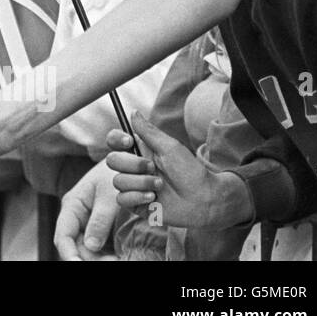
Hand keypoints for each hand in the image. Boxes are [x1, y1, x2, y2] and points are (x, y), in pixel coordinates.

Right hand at [54, 159, 119, 259]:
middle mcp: (77, 218)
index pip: (63, 236)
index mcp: (72, 206)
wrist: (130, 164)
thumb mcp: (109, 196)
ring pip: (89, 250)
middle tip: (113, 263)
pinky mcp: (102, 228)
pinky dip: (108, 255)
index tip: (78, 265)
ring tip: (118, 261)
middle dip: (90, 259)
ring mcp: (89, 224)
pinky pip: (101, 248)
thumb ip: (100, 220)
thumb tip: (90, 246)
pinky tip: (120, 258)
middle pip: (76, 247)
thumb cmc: (117, 175)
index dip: (69, 254)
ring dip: (100, 259)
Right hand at [105, 112, 251, 228]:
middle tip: (153, 168)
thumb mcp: (170, 147)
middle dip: (133, 164)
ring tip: (160, 186)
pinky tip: (153, 198)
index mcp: (140, 151)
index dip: (115, 140)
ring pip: (118, 181)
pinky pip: (121, 199)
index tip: (129, 142)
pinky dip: (137, 197)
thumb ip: (148, 131)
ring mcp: (134, 186)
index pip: (114, 141)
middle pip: (112, 160)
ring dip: (140, 182)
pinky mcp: (135, 203)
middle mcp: (134, 168)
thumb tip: (133, 112)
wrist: (204, 200)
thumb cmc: (191, 172)